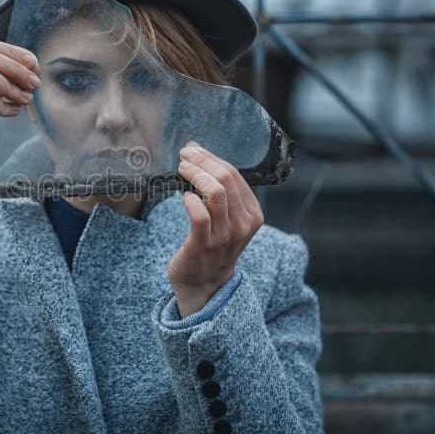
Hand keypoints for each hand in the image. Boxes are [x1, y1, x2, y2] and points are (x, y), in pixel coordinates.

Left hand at [168, 142, 263, 317]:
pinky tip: (184, 197)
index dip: (211, 158)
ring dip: (194, 175)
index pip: (235, 175)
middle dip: (202, 161)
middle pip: (226, 179)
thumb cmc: (212, 244)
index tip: (194, 150)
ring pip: (215, 192)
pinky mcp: (204, 245)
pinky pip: (199, 215)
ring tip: (181, 169)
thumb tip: (198, 153)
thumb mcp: (226, 218)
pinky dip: (189, 200)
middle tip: (184, 155)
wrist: (204, 284)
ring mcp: (225, 236)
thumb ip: (220, 191)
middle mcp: (243, 224)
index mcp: (253, 214)